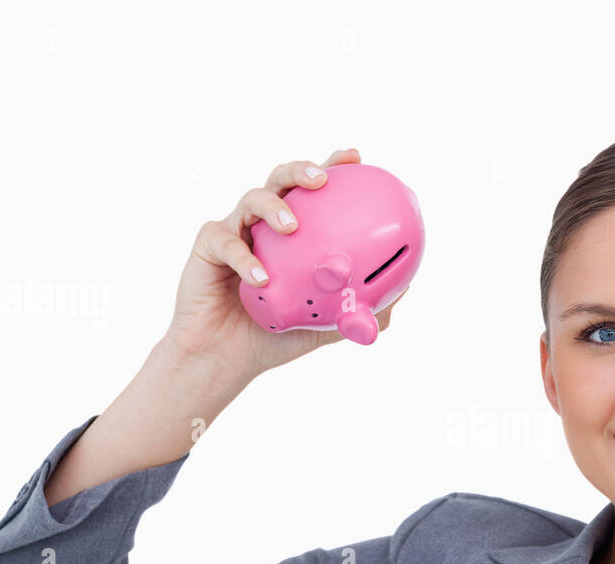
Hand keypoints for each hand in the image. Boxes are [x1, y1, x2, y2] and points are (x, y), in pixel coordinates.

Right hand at [166, 146, 407, 380]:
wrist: (226, 356)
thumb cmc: (274, 336)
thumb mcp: (326, 324)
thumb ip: (360, 305)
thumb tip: (405, 288)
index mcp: (292, 234)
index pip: (313, 192)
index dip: (332, 166)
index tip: (354, 157)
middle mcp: (264, 224)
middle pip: (282, 179)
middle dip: (302, 170)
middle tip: (322, 179)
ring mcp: (236, 230)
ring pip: (253, 199)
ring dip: (275, 208)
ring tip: (292, 226)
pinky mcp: (209, 246)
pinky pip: (227, 243)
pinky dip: (246, 259)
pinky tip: (261, 277)